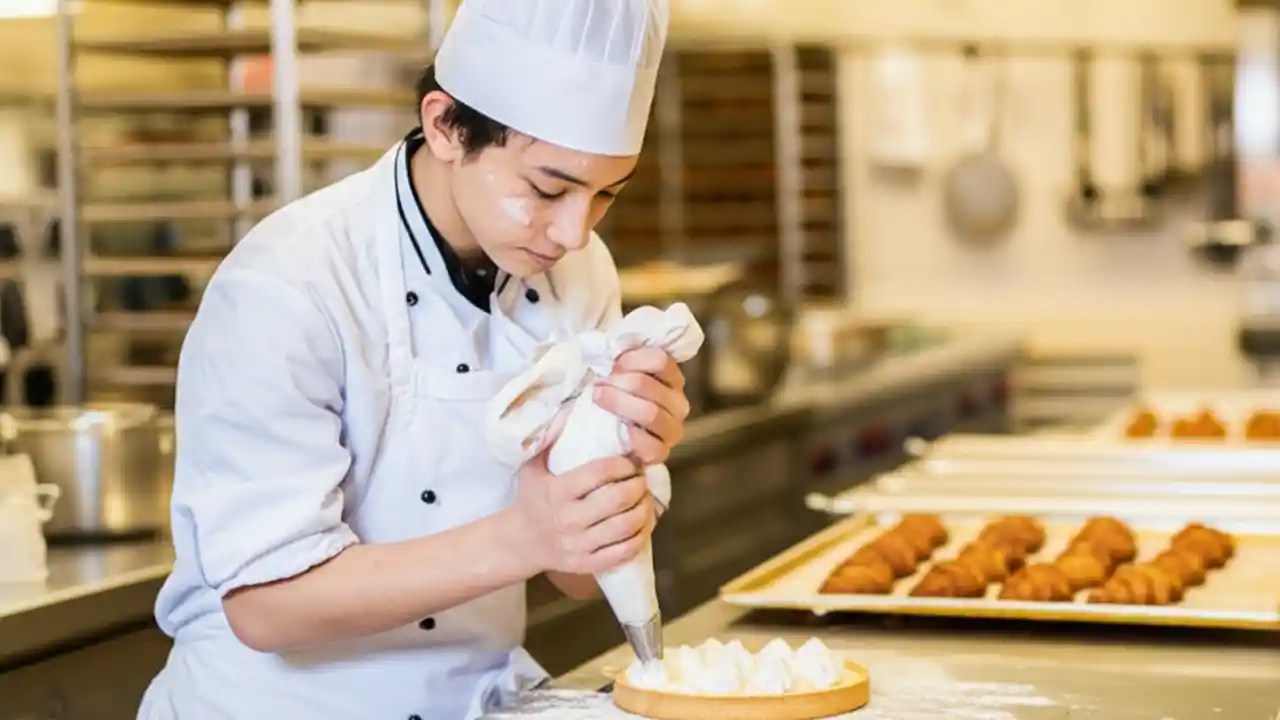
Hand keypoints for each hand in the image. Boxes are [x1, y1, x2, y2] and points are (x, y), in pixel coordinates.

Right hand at [507, 452, 655, 576]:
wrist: (519, 543)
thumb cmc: (532, 498)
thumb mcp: (532, 466)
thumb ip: (549, 438)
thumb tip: (570, 408)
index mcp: (556, 492)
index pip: (599, 473)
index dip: (622, 464)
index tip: (630, 461)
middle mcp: (567, 520)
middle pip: (618, 499)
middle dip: (638, 485)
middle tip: (641, 478)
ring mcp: (578, 545)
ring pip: (626, 526)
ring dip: (644, 509)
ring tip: (644, 498)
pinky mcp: (587, 564)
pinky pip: (624, 552)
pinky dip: (640, 536)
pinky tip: (641, 523)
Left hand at [594, 347, 690, 464]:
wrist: (605, 435)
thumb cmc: (614, 397)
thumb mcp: (619, 372)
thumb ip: (622, 356)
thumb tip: (616, 346)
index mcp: (672, 379)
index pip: (660, 360)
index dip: (631, 359)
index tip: (611, 364)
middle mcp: (678, 404)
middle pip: (648, 384)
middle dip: (617, 382)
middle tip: (597, 385)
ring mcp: (672, 430)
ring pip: (651, 413)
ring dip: (619, 403)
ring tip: (598, 398)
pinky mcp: (661, 454)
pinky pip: (651, 446)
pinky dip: (634, 437)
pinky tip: (620, 430)